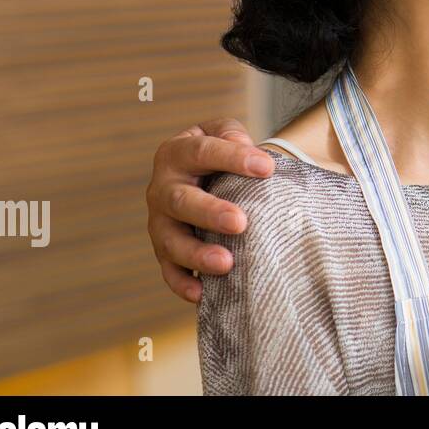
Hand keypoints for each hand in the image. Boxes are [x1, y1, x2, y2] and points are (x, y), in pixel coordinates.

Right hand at [146, 118, 274, 301]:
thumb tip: (248, 153)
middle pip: (180, 201)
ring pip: (170, 241)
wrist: (205, 175)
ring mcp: (161, 223)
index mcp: (176, 153)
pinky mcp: (165, 252)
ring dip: (197, 254)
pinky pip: (169, 272)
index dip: (233, 158)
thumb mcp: (226, 133)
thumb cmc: (221, 153)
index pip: (202, 152)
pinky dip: (183, 285)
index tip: (268, 168)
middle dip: (209, 212)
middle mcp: (162, 189)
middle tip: (240, 223)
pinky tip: (203, 294)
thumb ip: (233, 134)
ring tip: (227, 263)